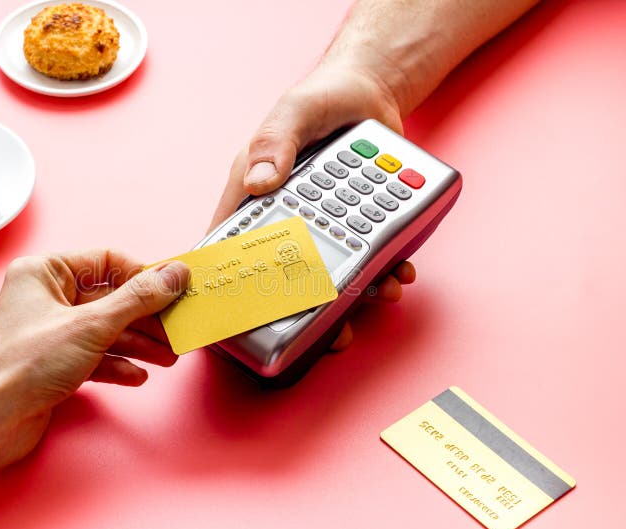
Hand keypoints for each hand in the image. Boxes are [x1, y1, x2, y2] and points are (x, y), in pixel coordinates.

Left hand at [0, 250, 188, 463]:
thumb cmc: (25, 366)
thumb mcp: (92, 325)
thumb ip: (139, 298)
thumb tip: (175, 273)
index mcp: (44, 272)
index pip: (107, 262)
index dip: (144, 276)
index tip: (174, 290)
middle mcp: (45, 296)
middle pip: (111, 299)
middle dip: (146, 319)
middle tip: (176, 330)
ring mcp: (50, 330)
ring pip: (106, 329)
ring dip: (138, 344)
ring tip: (167, 357)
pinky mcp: (54, 361)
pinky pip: (95, 354)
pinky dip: (117, 363)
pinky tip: (137, 376)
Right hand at [209, 62, 412, 349]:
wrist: (371, 92)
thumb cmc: (320, 98)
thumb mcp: (293, 113)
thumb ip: (273, 142)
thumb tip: (258, 183)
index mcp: (254, 195)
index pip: (232, 245)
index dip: (233, 286)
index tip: (245, 320)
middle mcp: (286, 217)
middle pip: (285, 275)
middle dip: (307, 310)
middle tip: (330, 334)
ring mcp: (323, 225)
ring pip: (331, 274)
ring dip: (355, 296)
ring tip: (379, 297)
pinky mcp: (356, 224)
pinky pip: (367, 256)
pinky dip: (383, 271)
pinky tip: (398, 273)